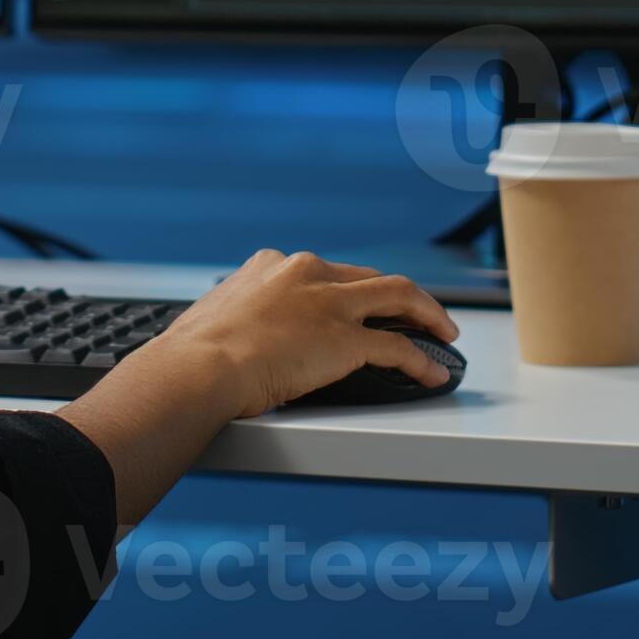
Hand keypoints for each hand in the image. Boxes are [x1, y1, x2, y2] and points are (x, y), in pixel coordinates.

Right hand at [137, 249, 460, 416]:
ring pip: (398, 295)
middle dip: (397, 295)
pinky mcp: (347, 339)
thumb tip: (229, 337)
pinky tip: (433, 372)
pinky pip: (399, 347)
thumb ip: (235, 317)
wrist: (200, 366)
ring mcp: (330, 304)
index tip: (353, 303)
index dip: (345, 289)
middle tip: (414, 312)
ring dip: (427, 312)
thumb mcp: (214, 317)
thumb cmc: (194, 352)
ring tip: (444, 330)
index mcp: (271, 266)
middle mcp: (306, 273)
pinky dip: (422, 359)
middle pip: (368, 277)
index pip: (323, 271)